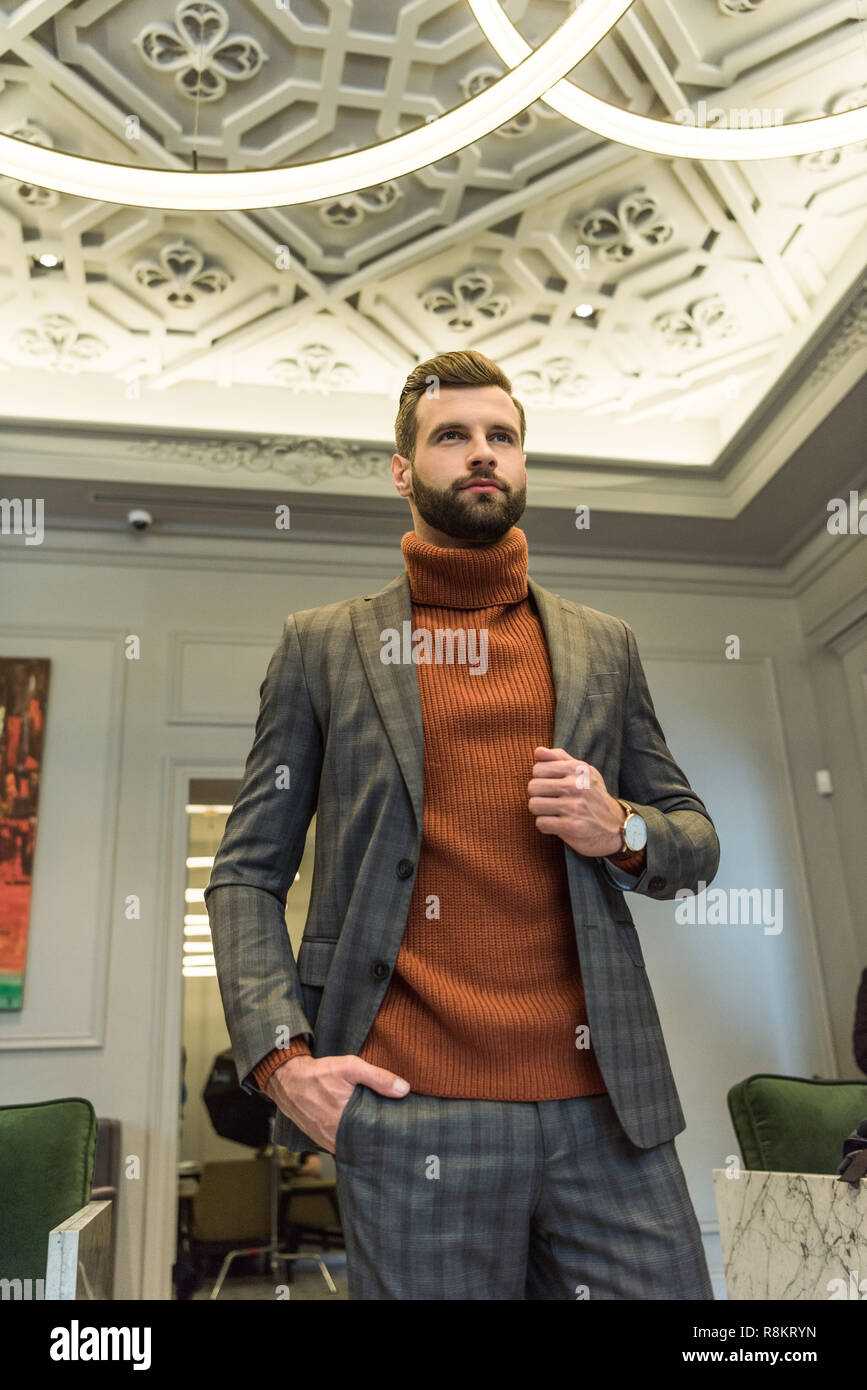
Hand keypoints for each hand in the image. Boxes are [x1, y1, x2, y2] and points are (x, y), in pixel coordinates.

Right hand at [264, 1053, 410, 1153]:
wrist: (288, 1081)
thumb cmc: (319, 1073)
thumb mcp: (350, 1067)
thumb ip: (378, 1078)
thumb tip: (404, 1089)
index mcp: (346, 1119)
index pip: (376, 1136)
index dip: (389, 1134)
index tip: (402, 1131)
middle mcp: (336, 1135)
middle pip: (366, 1144)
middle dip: (380, 1140)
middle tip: (395, 1134)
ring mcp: (327, 1141)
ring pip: (354, 1147)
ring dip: (365, 1142)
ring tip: (380, 1135)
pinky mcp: (321, 1141)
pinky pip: (341, 1146)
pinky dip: (351, 1142)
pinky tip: (360, 1134)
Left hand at [528, 746, 623, 857]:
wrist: (616, 825)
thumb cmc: (592, 795)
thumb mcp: (582, 771)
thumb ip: (559, 758)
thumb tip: (537, 751)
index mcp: (578, 769)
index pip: (538, 769)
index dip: (540, 779)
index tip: (551, 785)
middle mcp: (577, 785)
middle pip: (533, 787)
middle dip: (538, 795)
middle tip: (552, 800)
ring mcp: (574, 807)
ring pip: (534, 805)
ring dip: (541, 811)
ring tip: (554, 811)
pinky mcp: (572, 827)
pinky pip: (541, 823)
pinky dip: (546, 825)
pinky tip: (557, 823)